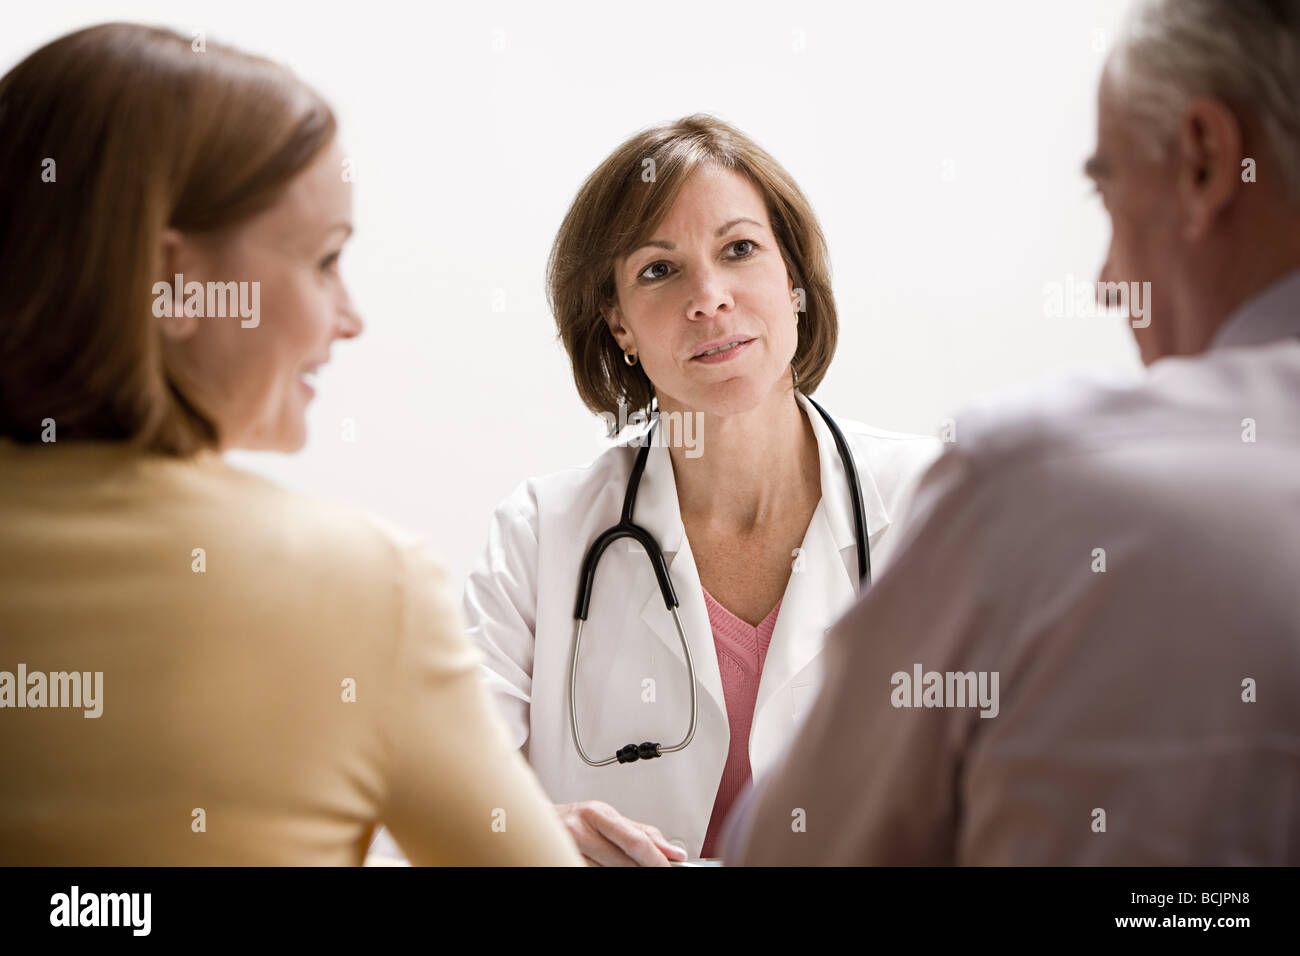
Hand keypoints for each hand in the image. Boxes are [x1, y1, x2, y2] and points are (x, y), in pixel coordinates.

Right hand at [554, 801, 688, 865]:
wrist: (537, 822)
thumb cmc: (574, 821)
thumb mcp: (607, 819)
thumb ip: (640, 833)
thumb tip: (672, 850)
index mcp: (597, 814)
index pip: (635, 840)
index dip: (656, 858)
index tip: (670, 866)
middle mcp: (580, 829)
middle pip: (623, 861)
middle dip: (640, 867)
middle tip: (649, 867)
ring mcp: (568, 847)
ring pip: (606, 871)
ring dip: (617, 870)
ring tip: (613, 861)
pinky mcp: (560, 858)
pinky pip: (589, 871)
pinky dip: (600, 870)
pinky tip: (602, 864)